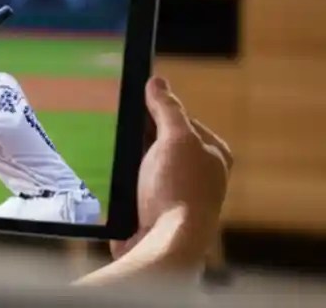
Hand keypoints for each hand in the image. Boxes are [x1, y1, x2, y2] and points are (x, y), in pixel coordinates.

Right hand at [78, 76, 231, 284]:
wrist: (164, 242)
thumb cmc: (179, 189)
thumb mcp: (176, 138)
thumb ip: (168, 108)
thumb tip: (157, 82)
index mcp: (213, 154)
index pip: (181, 119)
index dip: (158, 111)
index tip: (134, 104)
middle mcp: (199, 174)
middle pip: (161, 142)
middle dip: (140, 138)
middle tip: (121, 132)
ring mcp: (177, 194)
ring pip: (144, 165)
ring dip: (128, 162)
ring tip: (114, 157)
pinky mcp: (154, 211)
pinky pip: (133, 187)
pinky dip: (122, 184)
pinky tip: (113, 180)